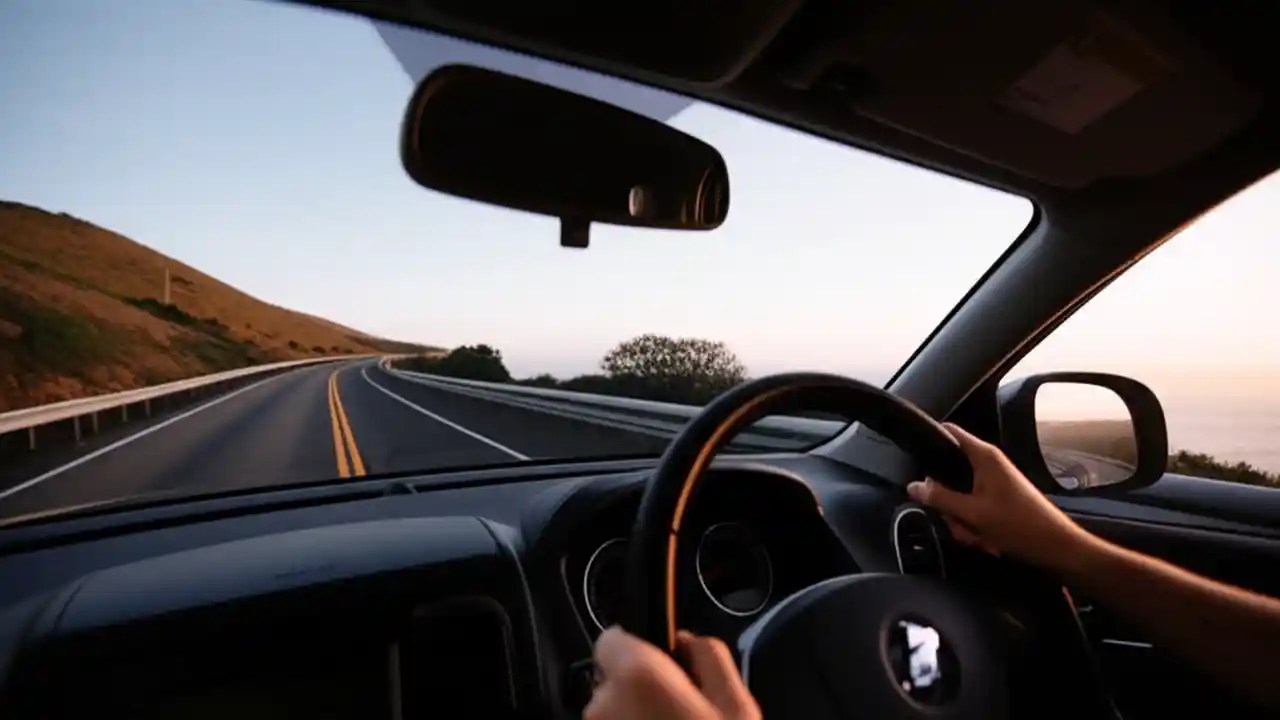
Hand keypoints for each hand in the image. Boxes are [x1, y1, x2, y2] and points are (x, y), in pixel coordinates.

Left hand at [585, 627, 760, 719]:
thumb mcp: (738, 708)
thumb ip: (710, 656)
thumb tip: (688, 640)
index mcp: (637, 678)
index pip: (612, 638)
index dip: (638, 648)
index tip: (661, 666)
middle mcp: (602, 706)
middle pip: (614, 679)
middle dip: (641, 689)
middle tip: (678, 711)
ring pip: (612, 712)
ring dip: (635, 716)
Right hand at [907, 422, 1093, 572]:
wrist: (1057, 547)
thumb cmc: (1018, 525)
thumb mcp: (972, 513)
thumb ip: (939, 498)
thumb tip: (913, 486)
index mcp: (983, 456)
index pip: (948, 432)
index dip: (929, 441)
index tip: (914, 461)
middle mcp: (988, 464)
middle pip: (948, 472)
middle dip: (947, 502)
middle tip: (956, 519)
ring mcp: (993, 483)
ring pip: (958, 496)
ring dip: (961, 519)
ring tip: (977, 535)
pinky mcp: (997, 500)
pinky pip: (972, 508)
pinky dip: (974, 525)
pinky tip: (985, 540)